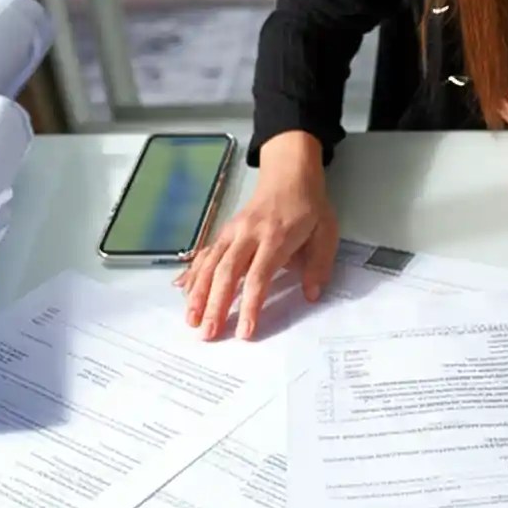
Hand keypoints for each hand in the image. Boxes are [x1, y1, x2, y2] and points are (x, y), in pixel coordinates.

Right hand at [174, 131, 337, 340]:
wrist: (289, 174)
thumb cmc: (308, 207)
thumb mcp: (325, 233)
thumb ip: (319, 265)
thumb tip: (311, 295)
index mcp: (275, 238)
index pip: (259, 277)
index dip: (250, 305)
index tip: (245, 330)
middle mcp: (248, 235)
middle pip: (227, 273)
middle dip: (215, 305)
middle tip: (208, 333)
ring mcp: (232, 232)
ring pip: (210, 264)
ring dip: (197, 293)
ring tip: (190, 319)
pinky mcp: (225, 232)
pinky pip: (205, 253)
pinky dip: (192, 272)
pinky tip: (181, 289)